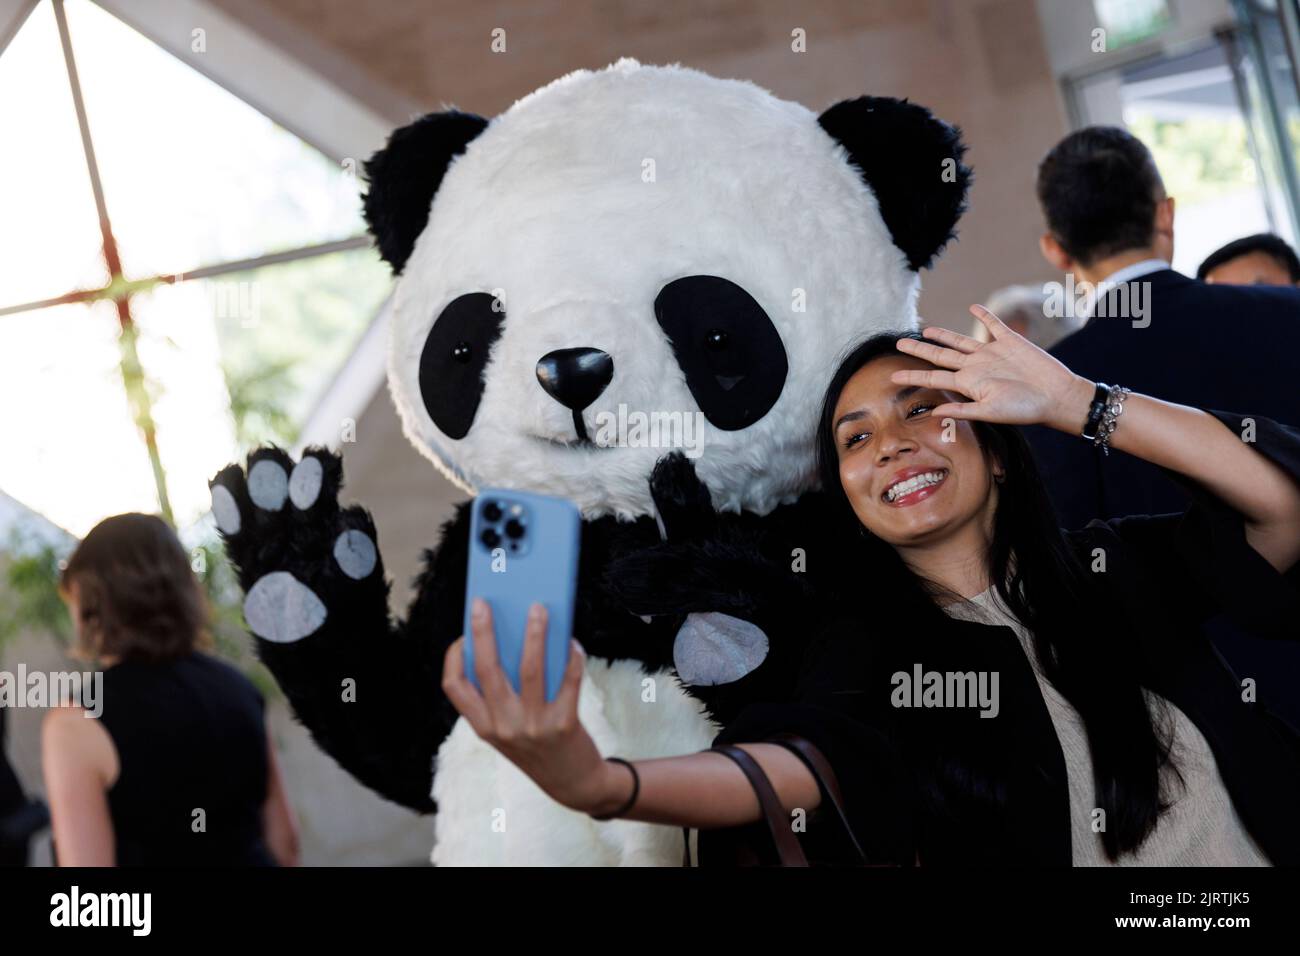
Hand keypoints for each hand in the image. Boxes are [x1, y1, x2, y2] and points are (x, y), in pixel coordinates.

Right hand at [442, 598, 627, 814]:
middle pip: (487, 669)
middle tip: (483, 602)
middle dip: (483, 631)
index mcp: (483, 726)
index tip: (461, 634)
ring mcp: (533, 727)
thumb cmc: (539, 745)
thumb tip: (510, 637)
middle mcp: (503, 727)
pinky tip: (572, 642)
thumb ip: (504, 693)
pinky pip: (568, 681)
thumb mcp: (510, 727)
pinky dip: (571, 657)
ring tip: (538, 608)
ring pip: (529, 669)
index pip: (454, 687)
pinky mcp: (564, 726)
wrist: (573, 783)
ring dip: (534, 634)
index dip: (453, 657)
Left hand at [890, 304, 1094, 432]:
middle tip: (898, 344)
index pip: (934, 377)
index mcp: (969, 383)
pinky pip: (994, 324)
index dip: (913, 376)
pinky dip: (984, 314)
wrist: (1056, 396)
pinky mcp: (1010, 341)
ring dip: (943, 334)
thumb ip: (962, 411)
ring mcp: (992, 353)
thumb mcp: (991, 413)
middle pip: (941, 355)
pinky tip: (973, 307)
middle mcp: (976, 367)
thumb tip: (934, 412)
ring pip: (961, 340)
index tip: (892, 377)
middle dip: (919, 350)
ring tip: (925, 330)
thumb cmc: (1025, 409)